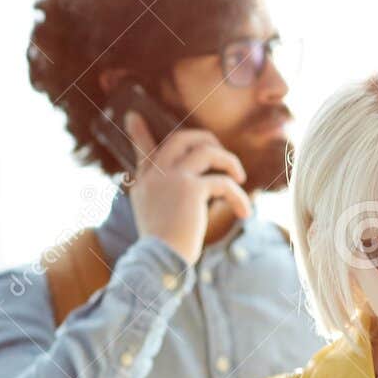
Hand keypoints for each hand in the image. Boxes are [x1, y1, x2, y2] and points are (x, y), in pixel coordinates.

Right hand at [124, 111, 249, 263]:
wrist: (160, 262)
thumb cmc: (163, 249)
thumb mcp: (155, 220)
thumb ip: (165, 199)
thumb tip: (192, 193)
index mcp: (144, 182)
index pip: (142, 149)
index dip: (139, 131)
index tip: (133, 115)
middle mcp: (155, 174)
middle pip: (182, 139)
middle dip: (207, 140)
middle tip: (221, 152)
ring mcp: (173, 177)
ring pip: (207, 151)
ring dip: (229, 161)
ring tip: (239, 177)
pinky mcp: (192, 188)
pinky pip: (223, 182)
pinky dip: (237, 196)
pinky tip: (244, 212)